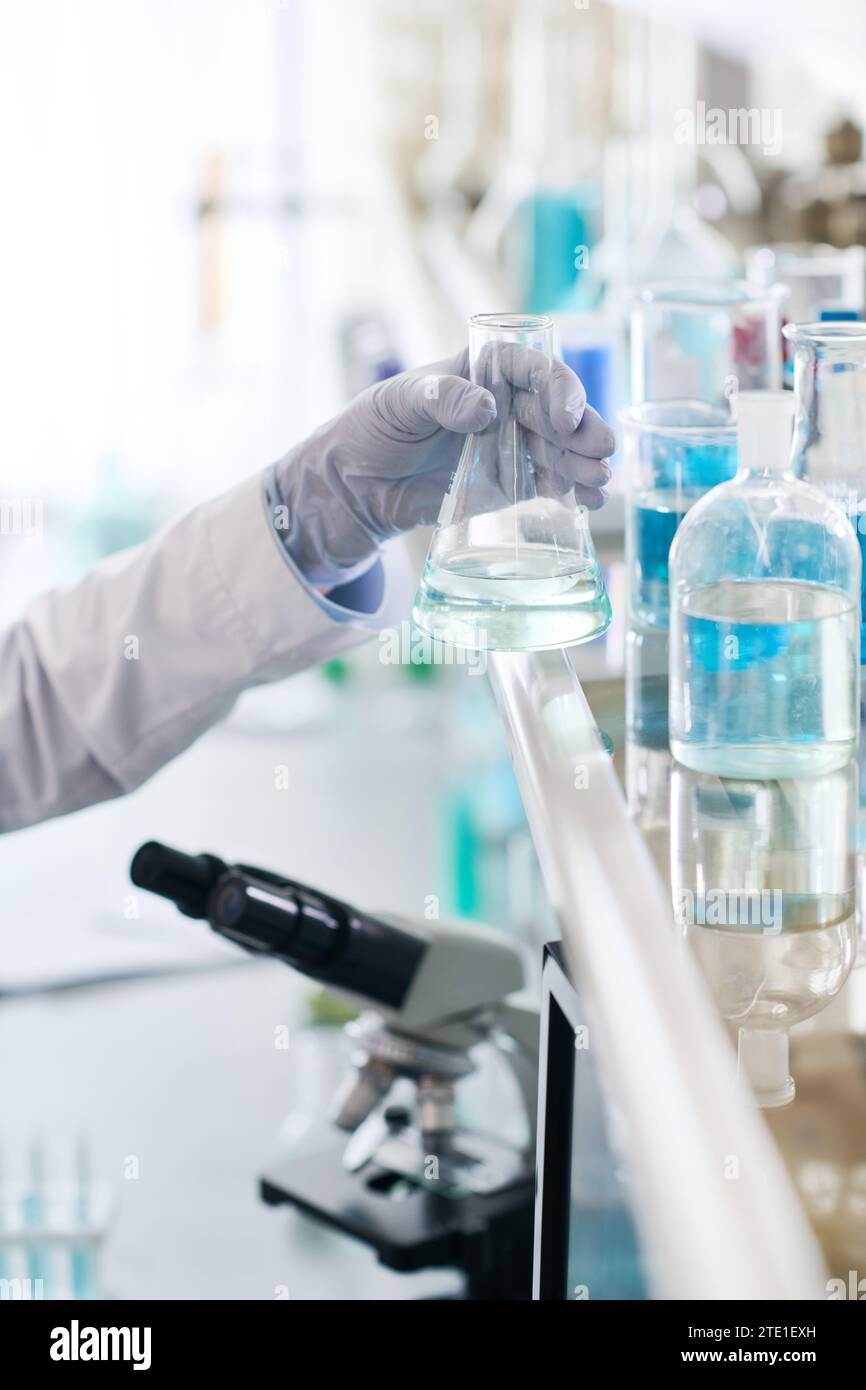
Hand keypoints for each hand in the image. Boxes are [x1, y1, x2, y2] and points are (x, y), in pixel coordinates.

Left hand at [274, 347, 615, 584]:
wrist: (359, 485)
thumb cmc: (374, 426)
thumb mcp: (398, 401)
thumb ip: (440, 398)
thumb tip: (487, 409)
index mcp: (484, 371)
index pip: (531, 368)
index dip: (557, 387)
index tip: (563, 415)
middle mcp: (508, 404)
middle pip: (558, 410)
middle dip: (584, 428)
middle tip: (602, 450)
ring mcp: (514, 445)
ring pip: (563, 448)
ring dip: (586, 462)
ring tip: (600, 481)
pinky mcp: (513, 483)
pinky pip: (552, 483)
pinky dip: (575, 490)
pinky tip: (592, 501)